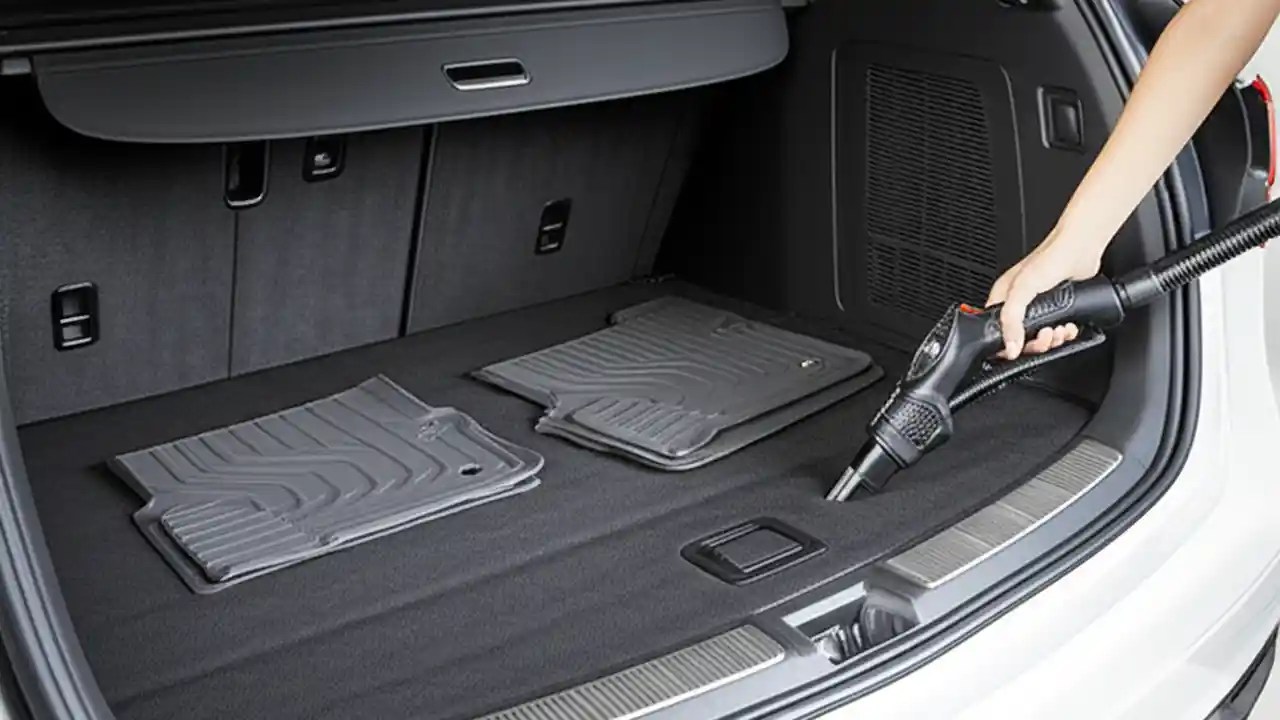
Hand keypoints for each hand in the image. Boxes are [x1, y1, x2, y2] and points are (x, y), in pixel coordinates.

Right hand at [985, 231, 1103, 358]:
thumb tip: (1010, 348)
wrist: (1079, 249)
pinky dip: (1065, 334)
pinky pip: (1059, 331)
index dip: (1007, 344)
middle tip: (1045, 336)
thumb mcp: (1021, 290)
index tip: (1020, 347)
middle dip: (1036, 343)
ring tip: (1059, 330)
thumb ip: (1011, 320)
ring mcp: (1040, 307)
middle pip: (1021, 338)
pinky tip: (1068, 327)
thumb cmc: (1050, 258)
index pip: (997, 330)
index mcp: (1003, 298)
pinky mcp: (1060, 309)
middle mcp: (1019, 304)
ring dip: (1053, 339)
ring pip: (1041, 337)